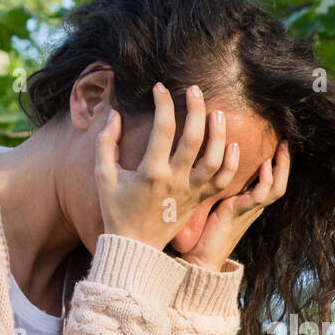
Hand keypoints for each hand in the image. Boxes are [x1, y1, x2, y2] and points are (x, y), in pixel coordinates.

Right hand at [95, 82, 240, 250]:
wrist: (135, 247)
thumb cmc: (116, 210)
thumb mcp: (103, 176)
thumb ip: (106, 143)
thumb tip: (115, 115)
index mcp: (150, 172)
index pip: (162, 128)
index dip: (163, 103)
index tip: (160, 88)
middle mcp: (174, 181)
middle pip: (193, 138)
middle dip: (196, 109)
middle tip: (194, 89)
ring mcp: (190, 192)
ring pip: (214, 159)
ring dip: (219, 133)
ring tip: (216, 112)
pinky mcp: (199, 201)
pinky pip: (222, 181)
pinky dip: (230, 162)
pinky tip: (231, 144)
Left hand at [173, 139, 290, 271]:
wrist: (198, 258)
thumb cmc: (200, 232)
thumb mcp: (210, 202)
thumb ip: (214, 185)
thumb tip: (205, 161)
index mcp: (248, 204)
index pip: (271, 182)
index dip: (277, 164)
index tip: (277, 143)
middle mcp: (252, 207)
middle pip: (280, 184)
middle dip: (284, 162)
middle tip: (285, 141)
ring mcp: (248, 211)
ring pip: (276, 189)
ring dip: (281, 167)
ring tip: (280, 148)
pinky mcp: (239, 213)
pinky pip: (260, 195)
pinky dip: (266, 180)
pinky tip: (265, 164)